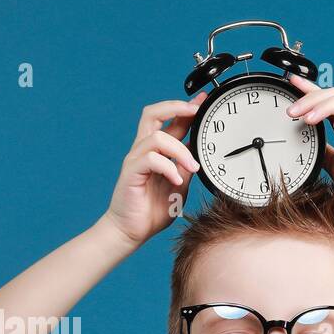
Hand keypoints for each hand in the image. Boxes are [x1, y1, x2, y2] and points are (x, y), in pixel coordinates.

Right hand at [102, 92, 205, 244]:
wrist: (131, 231)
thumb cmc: (151, 211)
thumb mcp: (179, 184)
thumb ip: (185, 166)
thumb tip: (199, 150)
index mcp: (155, 151)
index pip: (169, 120)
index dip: (185, 108)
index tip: (202, 101)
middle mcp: (143, 150)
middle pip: (153, 113)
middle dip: (176, 107)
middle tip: (196, 111)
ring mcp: (135, 160)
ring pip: (157, 136)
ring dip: (180, 150)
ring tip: (192, 168)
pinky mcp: (131, 172)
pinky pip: (151, 159)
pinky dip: (168, 167)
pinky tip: (176, 181)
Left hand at [285, 74, 333, 209]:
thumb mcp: (333, 164)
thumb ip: (321, 151)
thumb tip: (301, 145)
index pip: (325, 101)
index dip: (309, 90)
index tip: (291, 83)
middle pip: (333, 95)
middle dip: (311, 99)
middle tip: (292, 111)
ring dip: (326, 106)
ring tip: (309, 118)